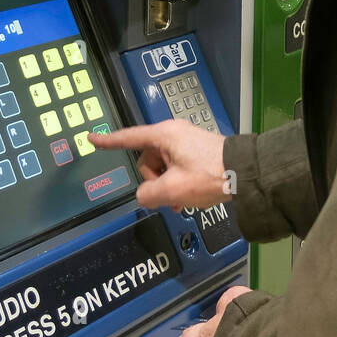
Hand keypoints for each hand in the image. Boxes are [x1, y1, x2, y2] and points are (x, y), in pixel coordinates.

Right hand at [88, 120, 227, 211]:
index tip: (91, 138)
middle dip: (154, 182)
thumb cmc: (208, 176)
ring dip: (167, 187)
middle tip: (169, 197)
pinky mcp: (195, 153)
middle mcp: (172, 135)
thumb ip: (148, 194)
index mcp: (163, 135)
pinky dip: (177, 184)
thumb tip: (144, 195)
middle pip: (147, 161)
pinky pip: (175, 169)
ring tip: (182, 202)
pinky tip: (187, 199)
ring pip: (162, 169)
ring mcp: (184, 143)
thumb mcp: (173, 189)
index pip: (128, 138)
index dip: (109, 141)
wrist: (245, 174)